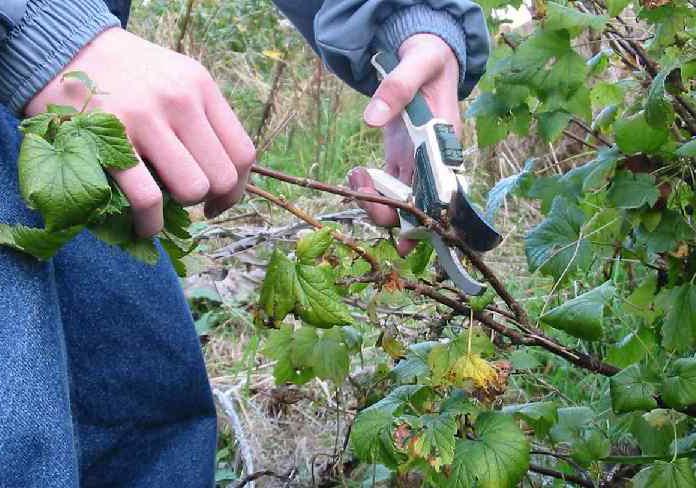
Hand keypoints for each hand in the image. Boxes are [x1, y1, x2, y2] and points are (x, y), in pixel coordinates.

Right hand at [26, 28, 255, 236]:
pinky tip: (143, 224)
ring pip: (192, 190)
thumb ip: (203, 117)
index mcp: (201, 86)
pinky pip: (147, 199)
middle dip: (208, 200)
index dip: (236, 188)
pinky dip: (150, 223)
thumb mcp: (176, 77)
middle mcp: (179, 100)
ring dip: (179, 208)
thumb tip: (223, 177)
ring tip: (162, 203)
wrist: (64, 47)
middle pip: (221, 176)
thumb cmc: (127, 74)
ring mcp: (145, 119)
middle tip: (187, 201)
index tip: (219, 201)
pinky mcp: (108, 140)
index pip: (243, 153)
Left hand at [347, 34, 460, 254]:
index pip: (443, 195)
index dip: (427, 221)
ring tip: (355, 175)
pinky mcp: (400, 161)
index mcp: (447, 146)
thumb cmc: (428, 60)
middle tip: (362, 195)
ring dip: (374, 203)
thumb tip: (372, 119)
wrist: (424, 56)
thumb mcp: (417, 64)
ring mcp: (416, 164)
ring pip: (400, 204)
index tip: (407, 239)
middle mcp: (434, 163)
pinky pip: (387, 189)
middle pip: (419, 208)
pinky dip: (368, 190)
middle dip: (390, 214)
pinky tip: (356, 173)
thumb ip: (397, 88)